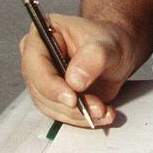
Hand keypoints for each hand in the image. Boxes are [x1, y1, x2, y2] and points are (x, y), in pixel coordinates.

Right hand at [19, 14, 133, 126]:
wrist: (117, 53)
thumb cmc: (110, 40)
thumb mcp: (108, 45)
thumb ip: (93, 58)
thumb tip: (74, 81)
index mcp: (42, 34)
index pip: (35, 62)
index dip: (50, 84)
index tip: (72, 98)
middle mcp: (38, 58)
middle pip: (40, 89)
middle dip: (68, 104)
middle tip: (96, 108)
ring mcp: (44, 79)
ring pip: (50, 106)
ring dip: (77, 114)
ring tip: (103, 110)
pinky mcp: (54, 97)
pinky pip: (61, 114)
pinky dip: (81, 118)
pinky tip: (102, 113)